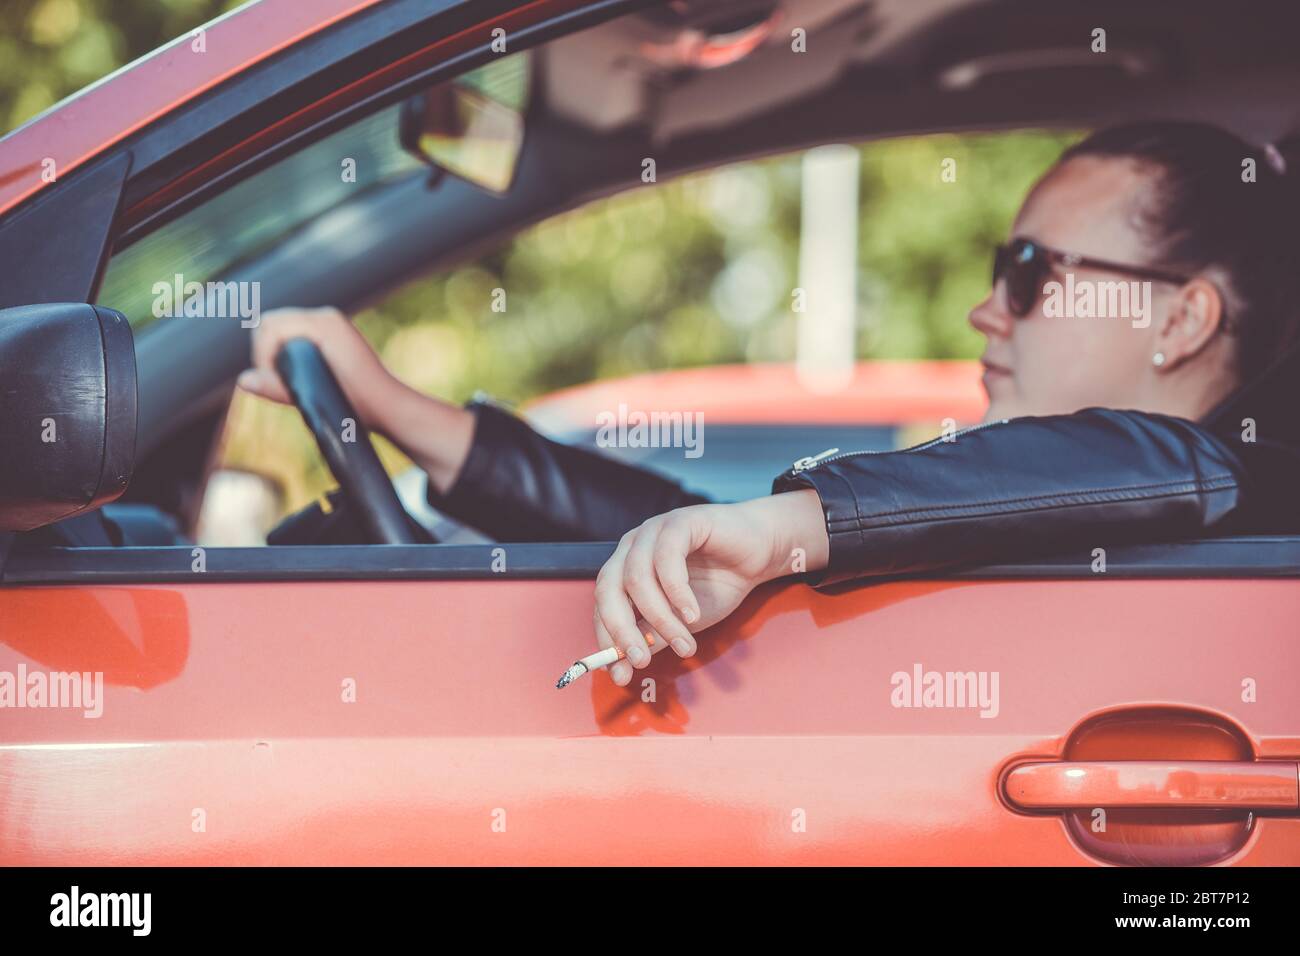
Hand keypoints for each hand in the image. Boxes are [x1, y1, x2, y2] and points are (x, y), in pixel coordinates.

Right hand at [238, 306, 401, 429]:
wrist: (389, 407)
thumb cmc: (360, 404)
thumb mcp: (316, 398)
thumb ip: (279, 389)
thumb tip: (244, 380)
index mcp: (326, 324)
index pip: (271, 326)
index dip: (262, 354)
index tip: (270, 380)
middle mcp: (326, 317)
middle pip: (271, 322)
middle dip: (265, 351)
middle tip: (275, 381)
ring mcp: (329, 323)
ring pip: (279, 328)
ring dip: (274, 352)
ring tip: (284, 379)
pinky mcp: (329, 333)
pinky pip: (293, 334)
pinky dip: (285, 351)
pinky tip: (294, 373)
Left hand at [592, 490, 828, 685]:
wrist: (760, 551)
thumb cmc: (719, 582)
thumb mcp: (681, 620)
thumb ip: (653, 636)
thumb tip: (624, 665)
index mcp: (625, 568)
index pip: (602, 605)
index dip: (607, 640)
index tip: (620, 673)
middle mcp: (632, 547)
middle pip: (609, 589)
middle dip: (622, 630)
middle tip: (642, 659)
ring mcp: (654, 531)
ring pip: (638, 578)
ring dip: (660, 618)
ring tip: (684, 643)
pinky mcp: (680, 521)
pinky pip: (668, 559)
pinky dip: (677, 592)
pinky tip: (692, 614)